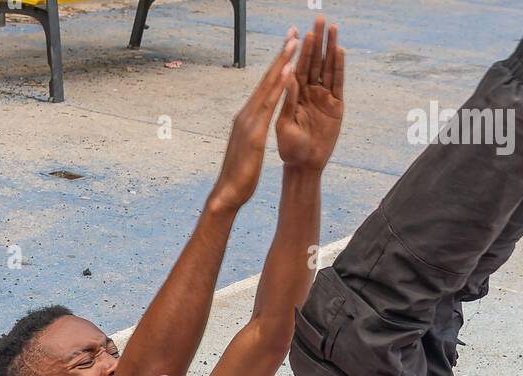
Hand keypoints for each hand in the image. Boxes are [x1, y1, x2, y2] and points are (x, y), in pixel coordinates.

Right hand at [209, 31, 298, 214]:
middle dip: (281, 55)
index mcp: (247, 118)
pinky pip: (270, 105)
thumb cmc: (239, 176)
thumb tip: (255, 127)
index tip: (287, 48)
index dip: (276, 66)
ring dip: (282, 63)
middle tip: (294, 33)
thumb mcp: (248, 149)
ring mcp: (249, 122)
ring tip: (295, 43)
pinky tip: (290, 73)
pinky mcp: (254, 133)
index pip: (264, 87)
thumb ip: (252, 133)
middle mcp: (246, 114)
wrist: (227, 195)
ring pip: (268, 86)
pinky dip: (280, 87)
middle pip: (266, 79)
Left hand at [276, 17, 343, 170]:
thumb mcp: (284, 124)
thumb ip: (288, 100)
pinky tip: (339, 51)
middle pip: (314, 62)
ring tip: (333, 28)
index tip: (303, 30)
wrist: (304, 167)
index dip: (301, 49)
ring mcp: (323, 98)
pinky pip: (337, 84)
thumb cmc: (289, 149)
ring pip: (327, 69)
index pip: (297, 67)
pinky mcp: (336, 107)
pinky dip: (339, 68)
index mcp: (293, 95)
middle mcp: (308, 93)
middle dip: (317, 41)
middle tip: (320, 19)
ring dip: (329, 49)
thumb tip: (287, 74)